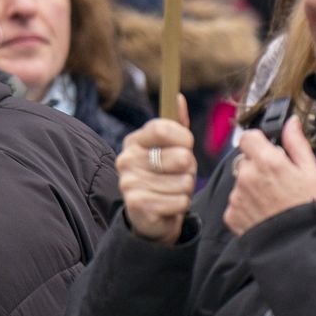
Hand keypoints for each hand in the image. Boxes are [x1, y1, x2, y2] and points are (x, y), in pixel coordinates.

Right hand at [117, 100, 197, 243]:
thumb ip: (176, 125)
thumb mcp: (170, 149)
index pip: (164, 128)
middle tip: (177, 175)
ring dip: (185, 190)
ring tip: (172, 192)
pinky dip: (181, 205)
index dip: (184, 138)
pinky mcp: (138, 205)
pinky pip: (180, 201)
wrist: (149, 217)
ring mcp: (129, 182)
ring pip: (184, 182)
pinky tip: (169, 206)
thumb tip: (179, 98)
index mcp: (134, 141)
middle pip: (182, 157)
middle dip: (189, 170)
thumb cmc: (164, 177)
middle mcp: (126, 159)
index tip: (186, 147)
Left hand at [225, 117, 315, 236]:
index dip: (259, 143)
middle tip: (277, 182)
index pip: (248, 137)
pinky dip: (246, 206)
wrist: (301, 246)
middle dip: (257, 166)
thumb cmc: (310, 209)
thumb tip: (291, 122)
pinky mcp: (231, 215)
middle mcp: (246, 175)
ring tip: (272, 202)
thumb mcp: (312, 172)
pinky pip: (236, 203)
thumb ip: (296, 143)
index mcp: (267, 161)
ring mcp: (237, 196)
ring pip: (240, 182)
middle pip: (244, 160)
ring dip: (251, 187)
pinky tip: (264, 214)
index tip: (269, 152)